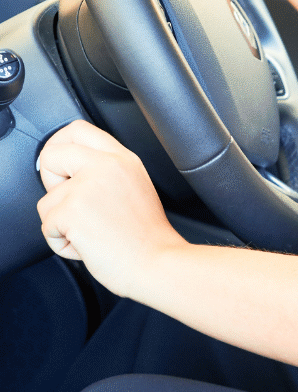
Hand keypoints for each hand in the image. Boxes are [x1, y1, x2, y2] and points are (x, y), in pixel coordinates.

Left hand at [36, 120, 186, 298]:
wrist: (157, 262)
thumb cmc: (147, 236)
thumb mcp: (135, 186)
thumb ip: (106, 171)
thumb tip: (71, 171)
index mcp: (123, 158)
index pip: (78, 129)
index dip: (60, 146)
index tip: (60, 166)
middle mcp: (106, 165)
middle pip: (51, 154)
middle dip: (49, 180)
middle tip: (70, 201)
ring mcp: (88, 186)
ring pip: (46, 200)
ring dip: (60, 222)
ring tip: (90, 231)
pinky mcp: (72, 211)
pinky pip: (47, 226)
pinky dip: (62, 243)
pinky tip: (87, 244)